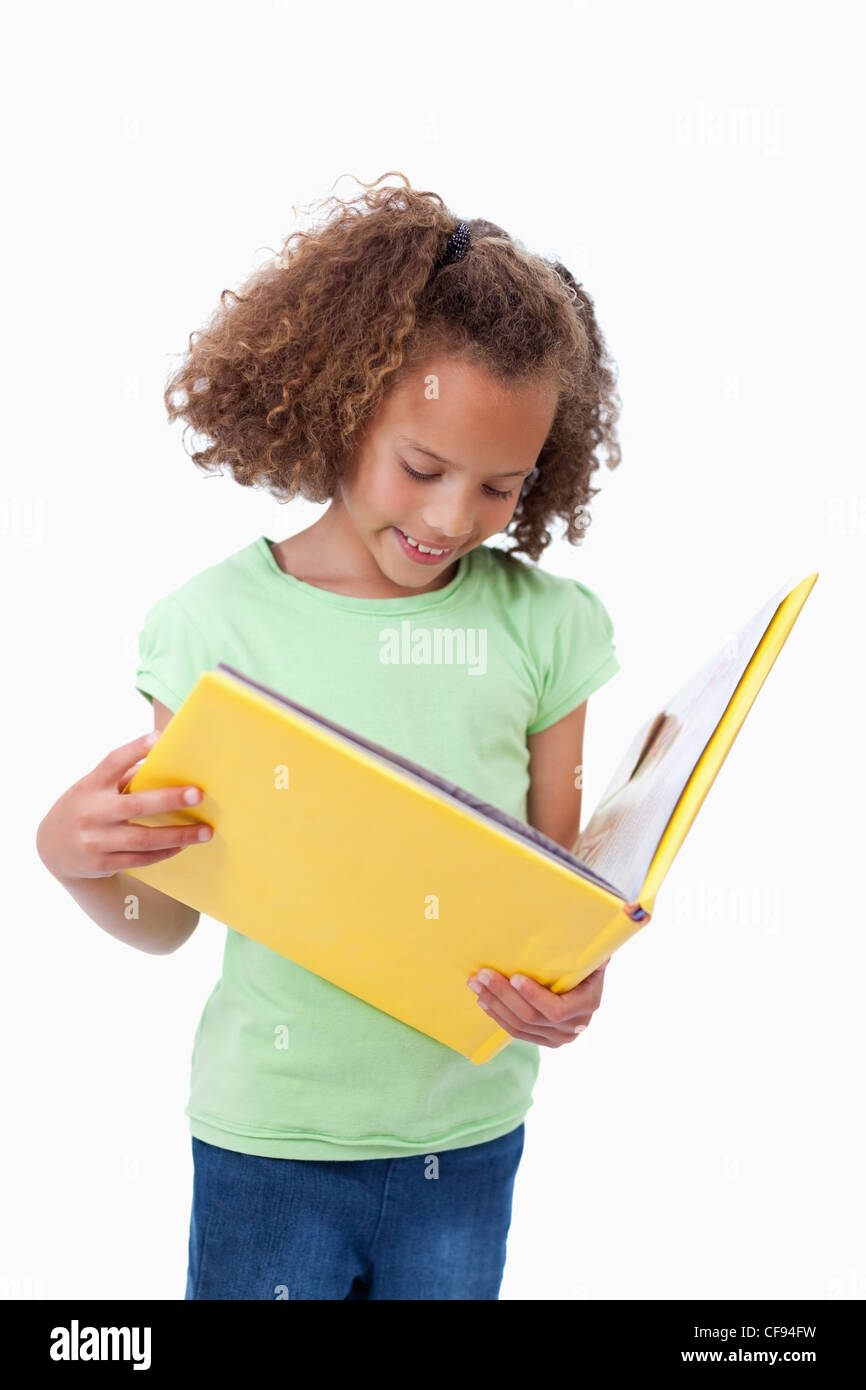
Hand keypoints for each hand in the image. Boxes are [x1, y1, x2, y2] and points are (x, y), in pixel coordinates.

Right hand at [36, 730, 212, 881]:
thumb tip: (167, 760)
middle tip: (199, 794)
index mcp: (90, 785)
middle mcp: (91, 812)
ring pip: (143, 839)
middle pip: (135, 804)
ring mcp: (95, 840)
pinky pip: (140, 860)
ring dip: (178, 835)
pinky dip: (165, 852)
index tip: (158, 738)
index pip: (112, 763)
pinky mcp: (101, 863)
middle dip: (169, 799)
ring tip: (205, 831)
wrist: (53, 847)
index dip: (134, 749)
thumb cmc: (86, 806)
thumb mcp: (94, 787)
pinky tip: (184, 845)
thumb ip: (124, 775)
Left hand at [466, 958, 610, 1047]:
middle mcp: (574, 1027)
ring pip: (519, 1026)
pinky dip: (497, 1015)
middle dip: (503, 994)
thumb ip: (591, 944)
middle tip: (482, 974)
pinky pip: (516, 1032)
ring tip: (475, 984)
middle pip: (531, 1017)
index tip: (514, 977)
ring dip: (494, 1004)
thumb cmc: (585, 961)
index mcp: (587, 1004)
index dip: (533, 996)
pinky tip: (483, 1000)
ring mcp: (557, 1038)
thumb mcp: (591, 951)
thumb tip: (602, 920)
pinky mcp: (542, 1040)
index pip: (555, 1009)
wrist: (584, 984)